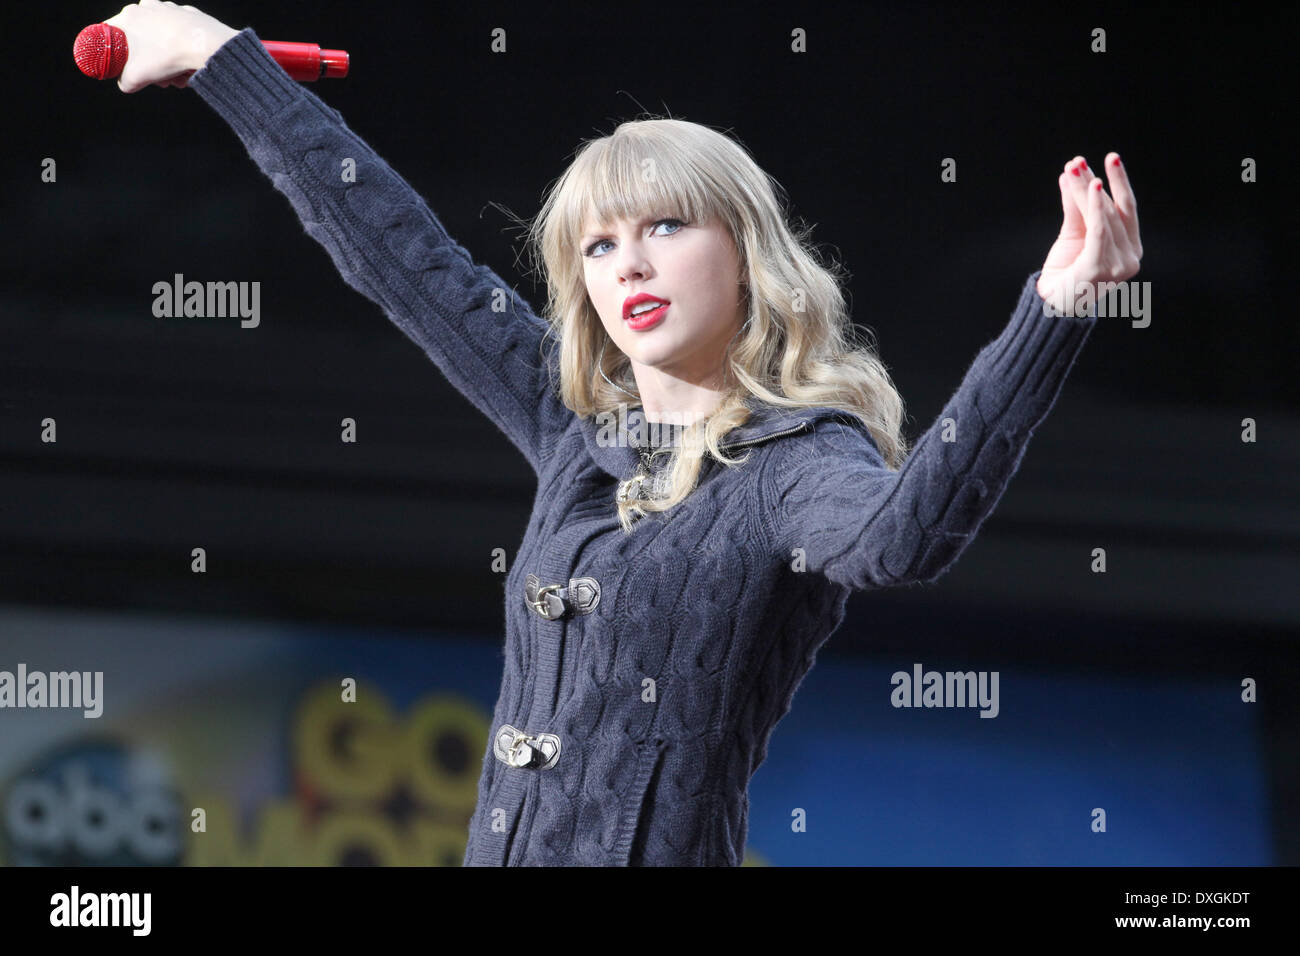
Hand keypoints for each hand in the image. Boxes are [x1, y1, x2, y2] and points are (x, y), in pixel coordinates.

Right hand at [103, 0, 237, 92]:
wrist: (207, 45)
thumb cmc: (168, 56)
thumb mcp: (136, 77)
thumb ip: (124, 81)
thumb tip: (126, 84)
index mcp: (128, 16)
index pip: (112, 37)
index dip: (117, 57)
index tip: (128, 70)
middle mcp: (147, 7)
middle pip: (141, 44)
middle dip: (151, 67)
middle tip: (161, 81)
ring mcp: (169, 9)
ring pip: (162, 43)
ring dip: (169, 64)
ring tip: (179, 78)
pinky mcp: (189, 16)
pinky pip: (181, 39)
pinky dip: (183, 54)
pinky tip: (191, 67)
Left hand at [1037, 154, 1142, 316]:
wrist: (1051, 307)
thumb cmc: (1066, 273)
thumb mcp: (1073, 234)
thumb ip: (1076, 206)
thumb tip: (1069, 173)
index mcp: (1130, 248)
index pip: (1125, 208)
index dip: (1117, 182)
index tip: (1110, 158)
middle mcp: (1130, 257)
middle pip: (1112, 209)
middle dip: (1094, 182)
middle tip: (1079, 160)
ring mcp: (1119, 266)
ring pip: (1102, 216)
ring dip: (1085, 189)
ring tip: (1074, 167)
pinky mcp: (1101, 270)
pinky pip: (1099, 231)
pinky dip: (1095, 207)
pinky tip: (1092, 186)